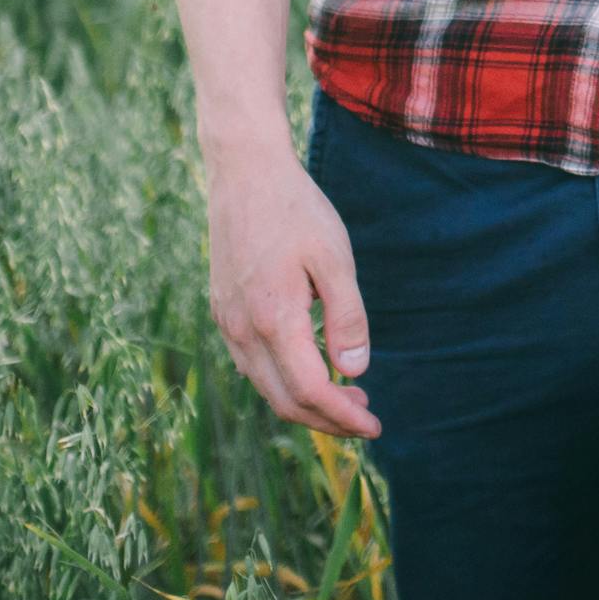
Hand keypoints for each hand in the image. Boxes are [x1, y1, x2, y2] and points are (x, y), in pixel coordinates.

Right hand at [204, 142, 379, 437]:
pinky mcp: (223, 311)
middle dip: (327, 420)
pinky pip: (252, 364)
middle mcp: (243, 330)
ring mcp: (227, 322)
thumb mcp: (335, 258)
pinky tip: (310, 368)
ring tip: (346, 397)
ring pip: (265, 387)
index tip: (375, 427)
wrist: (244, 173)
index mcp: (274, 319)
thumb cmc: (296, 210)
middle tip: (366, 416)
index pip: (311, 392)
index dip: (344, 418)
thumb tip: (355, 373)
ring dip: (305, 403)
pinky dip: (282, 381)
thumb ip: (347, 318)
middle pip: (284, 401)